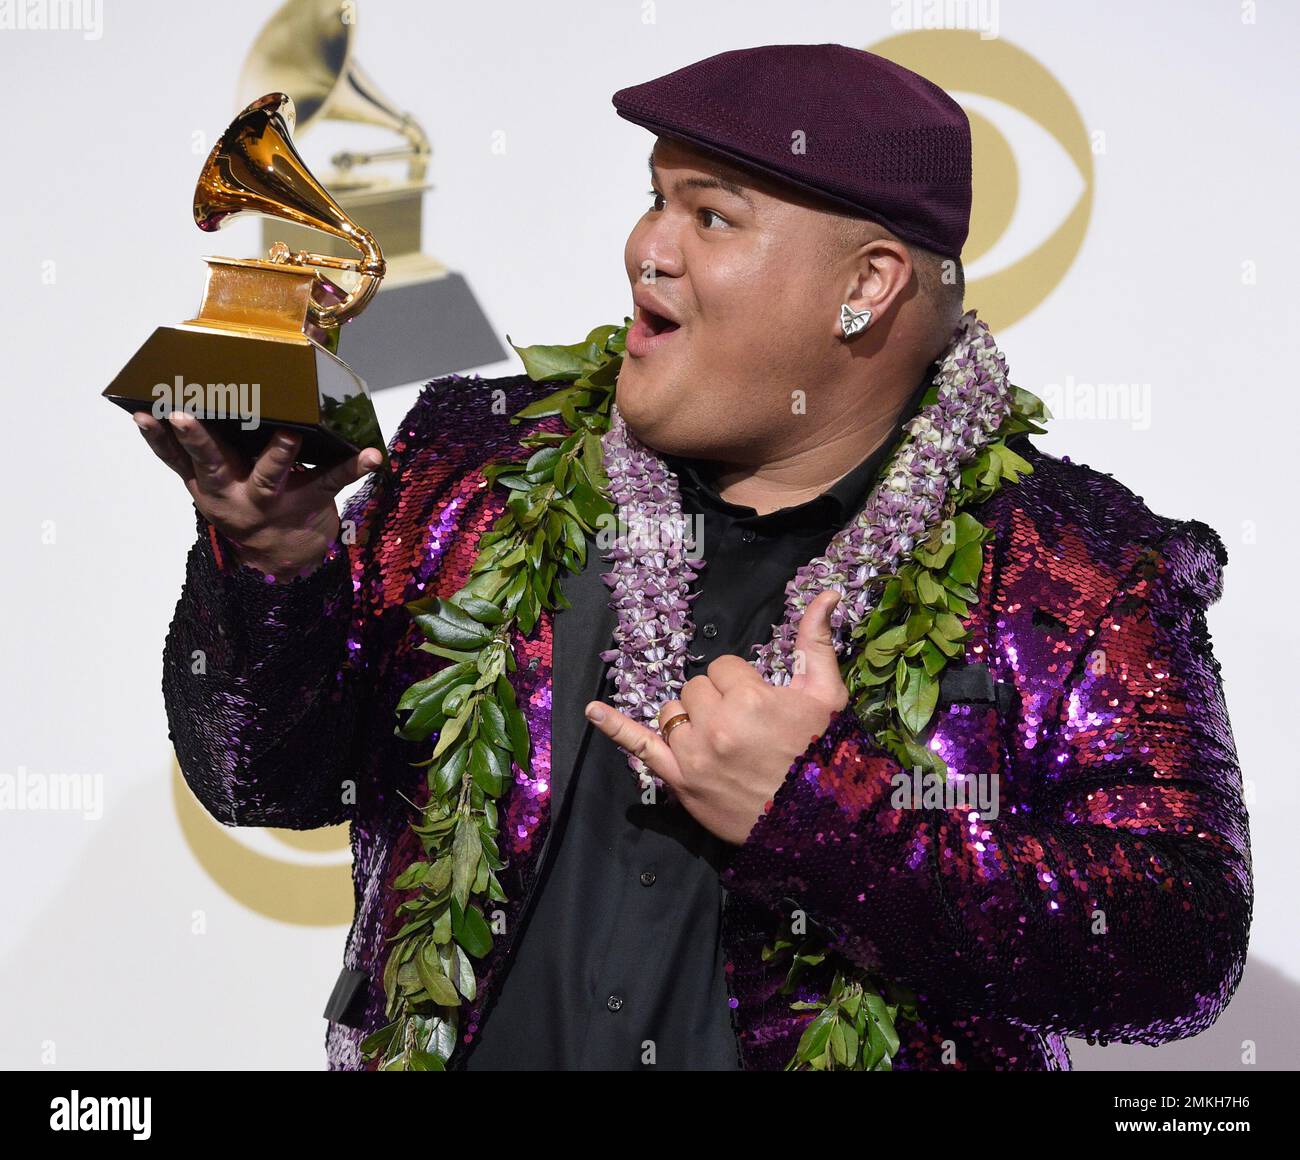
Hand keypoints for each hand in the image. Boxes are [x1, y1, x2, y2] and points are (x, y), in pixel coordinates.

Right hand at [132, 411, 384, 578]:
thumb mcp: (216, 485)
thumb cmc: (246, 505)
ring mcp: (270, 500)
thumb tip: (184, 399)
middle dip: (198, 440)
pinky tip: (371, 455)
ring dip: (278, 453)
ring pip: (269, 475)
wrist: (281, 559)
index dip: (157, 437)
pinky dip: (354, 465)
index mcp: (207, 483)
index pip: (175, 457)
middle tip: (185, 416)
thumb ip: (202, 452)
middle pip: (211, 464)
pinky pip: (331, 481)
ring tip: (290, 433)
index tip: (144, 413)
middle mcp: (233, 493)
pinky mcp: (308, 501)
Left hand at [584, 589, 850, 844]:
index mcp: (748, 698)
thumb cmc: (823, 754)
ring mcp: (692, 753)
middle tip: (745, 726)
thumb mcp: (826, 695)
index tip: (759, 703)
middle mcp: (715, 724)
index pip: (723, 667)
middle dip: (716, 699)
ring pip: (672, 712)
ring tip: (718, 738)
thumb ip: (816, 640)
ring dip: (688, 718)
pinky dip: (614, 727)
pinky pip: (638, 747)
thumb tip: (827, 592)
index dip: (741, 683)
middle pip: (696, 688)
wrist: (818, 822)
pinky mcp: (679, 780)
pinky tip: (592, 711)